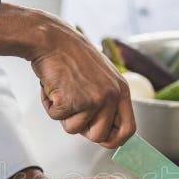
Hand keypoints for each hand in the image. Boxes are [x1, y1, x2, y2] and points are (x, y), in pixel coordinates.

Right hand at [0, 3, 135, 148]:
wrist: (51, 39)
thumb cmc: (73, 56)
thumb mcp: (102, 77)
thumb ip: (107, 101)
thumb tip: (104, 131)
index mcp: (121, 90)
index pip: (128, 129)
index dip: (114, 139)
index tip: (103, 139)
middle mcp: (110, 96)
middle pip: (99, 136)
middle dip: (83, 129)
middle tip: (73, 109)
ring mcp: (92, 99)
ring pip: (74, 129)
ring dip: (63, 114)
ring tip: (62, 91)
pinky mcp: (71, 100)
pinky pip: (57, 118)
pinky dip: (49, 105)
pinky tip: (52, 86)